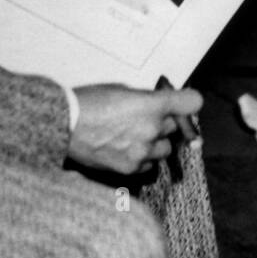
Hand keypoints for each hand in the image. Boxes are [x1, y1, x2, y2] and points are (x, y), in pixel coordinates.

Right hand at [68, 84, 202, 174]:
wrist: (64, 126)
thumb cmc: (89, 103)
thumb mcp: (122, 90)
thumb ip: (146, 99)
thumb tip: (159, 104)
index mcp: (152, 105)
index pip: (192, 103)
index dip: (188, 102)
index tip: (184, 102)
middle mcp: (152, 129)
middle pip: (177, 127)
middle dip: (166, 122)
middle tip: (147, 118)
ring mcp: (142, 151)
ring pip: (165, 149)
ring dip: (156, 142)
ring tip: (134, 136)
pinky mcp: (131, 168)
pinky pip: (149, 164)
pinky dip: (142, 158)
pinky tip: (125, 149)